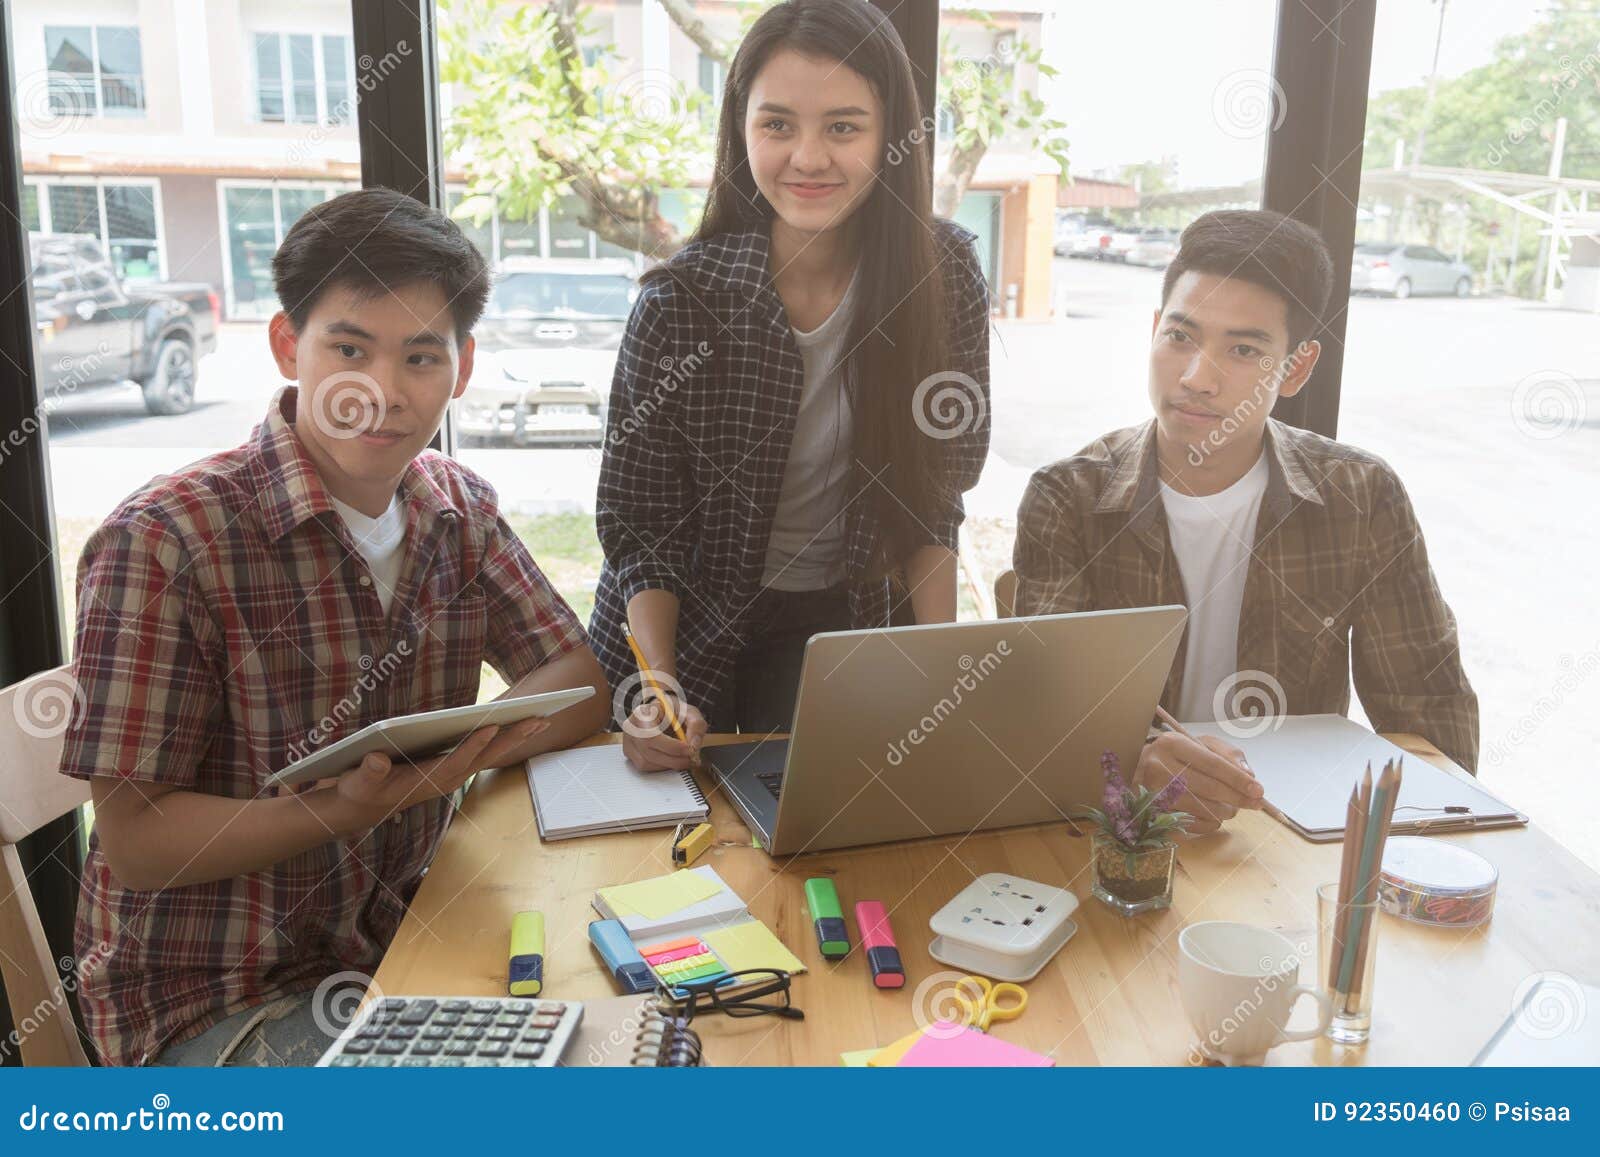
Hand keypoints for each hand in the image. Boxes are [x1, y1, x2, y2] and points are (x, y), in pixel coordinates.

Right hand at [332, 717, 550, 827]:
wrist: (364, 807)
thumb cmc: (360, 791)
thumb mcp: (357, 781)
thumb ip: (368, 773)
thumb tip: (376, 761)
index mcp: (426, 781)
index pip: (455, 762)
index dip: (473, 746)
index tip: (491, 727)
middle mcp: (447, 778)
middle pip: (485, 757)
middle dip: (511, 739)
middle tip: (539, 720)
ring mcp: (453, 773)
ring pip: (490, 754)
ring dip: (516, 737)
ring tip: (542, 719)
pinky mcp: (454, 767)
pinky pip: (485, 751)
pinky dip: (504, 738)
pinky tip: (521, 725)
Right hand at [622, 695, 707, 770]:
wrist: (663, 714)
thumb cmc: (673, 712)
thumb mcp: (689, 712)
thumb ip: (696, 725)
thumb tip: (693, 745)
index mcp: (643, 713)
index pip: (652, 735)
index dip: (671, 747)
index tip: (688, 749)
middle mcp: (631, 727)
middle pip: (648, 752)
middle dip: (673, 759)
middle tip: (690, 758)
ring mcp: (628, 741)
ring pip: (646, 763)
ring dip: (668, 765)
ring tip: (682, 759)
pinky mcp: (630, 753)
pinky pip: (644, 767)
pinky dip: (660, 766)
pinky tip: (671, 759)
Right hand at [1134, 731, 1264, 836]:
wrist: (1135, 769)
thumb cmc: (1174, 756)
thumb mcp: (1198, 744)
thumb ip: (1226, 754)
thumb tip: (1249, 775)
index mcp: (1172, 744)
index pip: (1212, 764)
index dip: (1238, 779)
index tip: (1258, 790)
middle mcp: (1159, 767)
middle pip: (1210, 789)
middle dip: (1237, 799)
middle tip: (1254, 804)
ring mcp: (1153, 793)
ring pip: (1203, 810)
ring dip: (1224, 812)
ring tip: (1229, 808)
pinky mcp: (1153, 814)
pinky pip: (1193, 825)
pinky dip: (1209, 823)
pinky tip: (1211, 815)